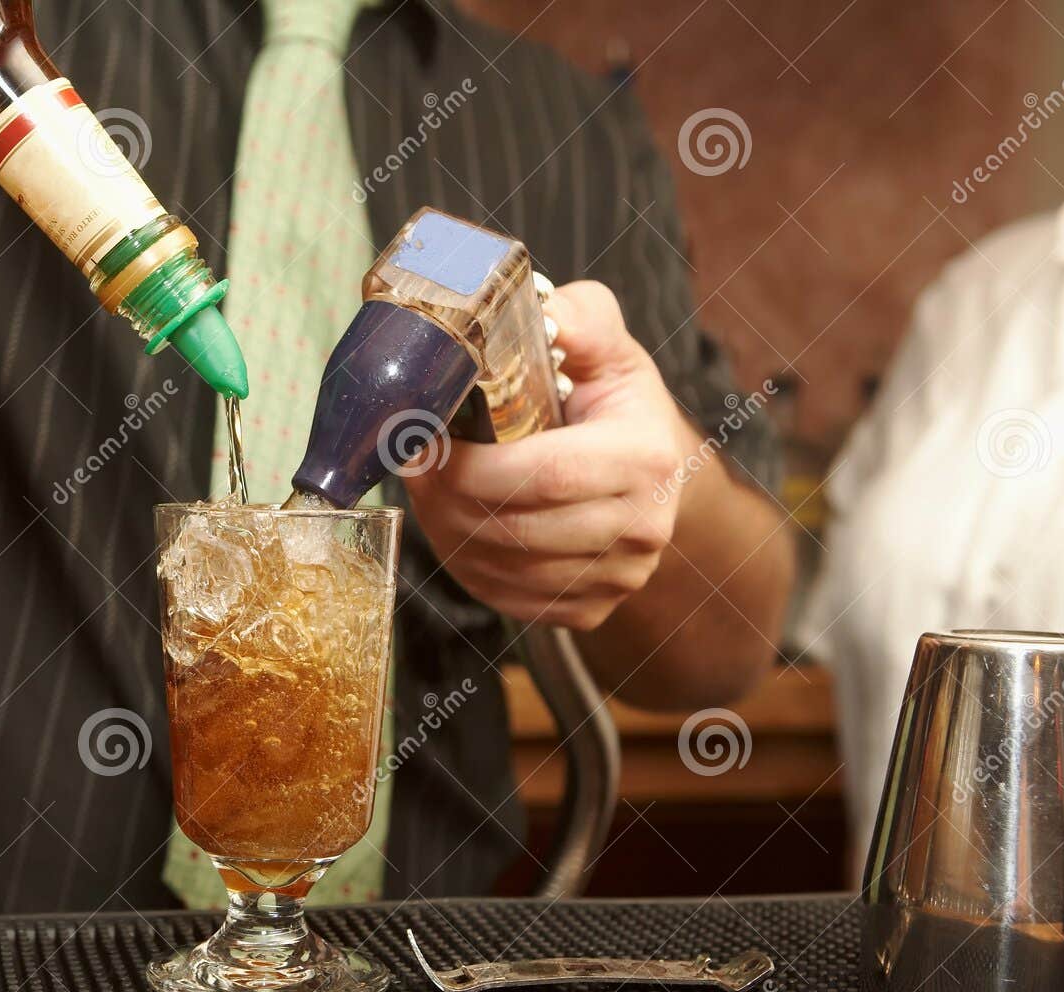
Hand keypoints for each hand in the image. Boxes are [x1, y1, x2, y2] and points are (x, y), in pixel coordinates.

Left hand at [402, 280, 697, 630]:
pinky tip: (456, 524)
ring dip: (446, 530)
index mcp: (647, 458)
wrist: (652, 474)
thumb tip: (540, 309)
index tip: (421, 444)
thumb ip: (578, 319)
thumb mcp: (607, 348)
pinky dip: (465, 563)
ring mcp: (617, 579)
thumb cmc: (615, 405)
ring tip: (429, 489)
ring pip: (502, 569)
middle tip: (411, 464)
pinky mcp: (589, 611)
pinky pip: (505, 597)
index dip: (470, 468)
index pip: (546, 475)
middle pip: (515, 529)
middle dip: (445, 498)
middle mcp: (642, 528)